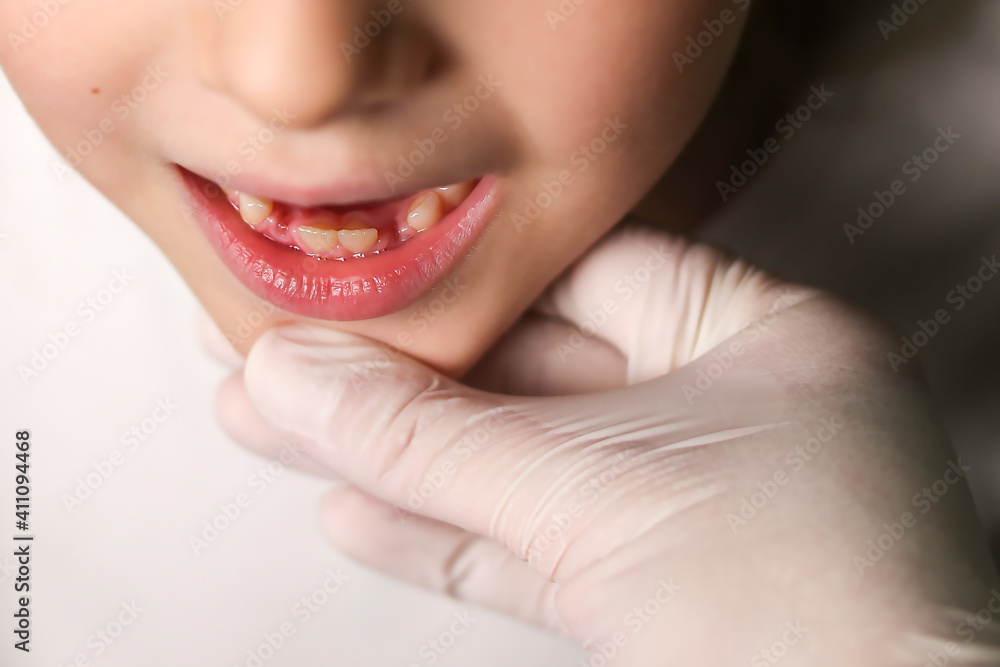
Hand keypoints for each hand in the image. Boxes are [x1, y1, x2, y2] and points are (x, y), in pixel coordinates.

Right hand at [213, 226, 999, 665]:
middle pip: (529, 377)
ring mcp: (689, 508)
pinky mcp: (654, 594)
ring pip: (514, 468)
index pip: (581, 275)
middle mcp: (730, 414)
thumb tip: (301, 379)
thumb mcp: (601, 494)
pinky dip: (440, 537)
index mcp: (764, 340)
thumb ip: (437, 440)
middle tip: (284, 357)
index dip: (458, 279)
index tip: (357, 280)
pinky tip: (354, 512)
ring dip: (393, 460)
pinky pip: (528, 548)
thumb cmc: (823, 623)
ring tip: (279, 427)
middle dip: (397, 379)